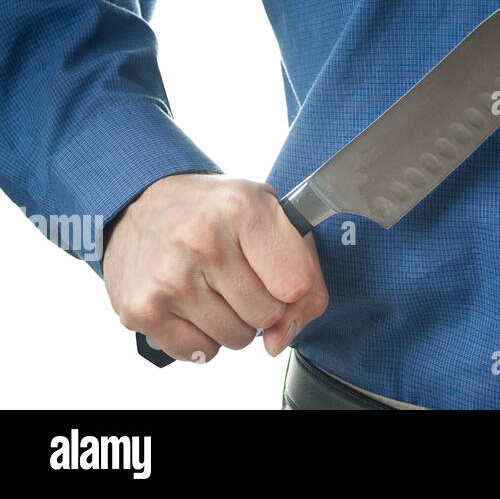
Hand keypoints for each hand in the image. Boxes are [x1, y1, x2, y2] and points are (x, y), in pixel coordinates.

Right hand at [103, 173, 327, 362]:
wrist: (141, 203)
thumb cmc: (214, 211)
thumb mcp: (269, 213)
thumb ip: (301, 271)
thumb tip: (281, 340)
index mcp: (241, 208)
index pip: (297, 284)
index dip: (299, 292)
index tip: (284, 280)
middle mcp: (202, 240)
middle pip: (267, 315)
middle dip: (264, 306)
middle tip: (243, 279)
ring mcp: (168, 277)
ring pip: (236, 338)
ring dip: (234, 323)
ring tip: (216, 289)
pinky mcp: (141, 309)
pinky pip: (198, 353)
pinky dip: (203, 338)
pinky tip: (193, 306)